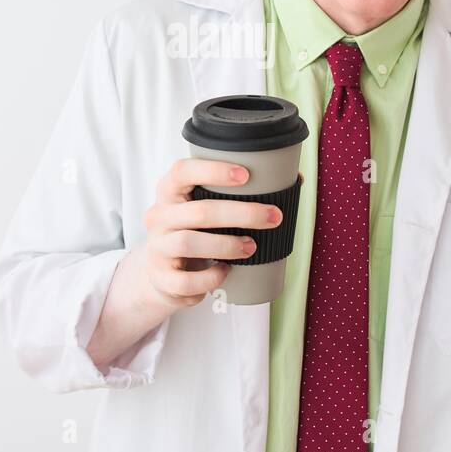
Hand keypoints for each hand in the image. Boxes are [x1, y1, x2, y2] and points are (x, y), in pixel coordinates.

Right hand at [129, 158, 282, 312]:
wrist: (161, 274)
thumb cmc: (194, 233)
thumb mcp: (202, 208)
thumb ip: (236, 194)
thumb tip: (293, 178)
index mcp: (169, 192)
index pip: (182, 171)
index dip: (213, 170)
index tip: (245, 175)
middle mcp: (159, 217)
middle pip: (199, 211)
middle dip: (241, 214)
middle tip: (272, 218)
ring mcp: (157, 248)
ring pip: (189, 243)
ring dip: (226, 245)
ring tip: (251, 247)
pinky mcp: (162, 279)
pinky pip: (187, 281)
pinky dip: (211, 278)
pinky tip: (226, 272)